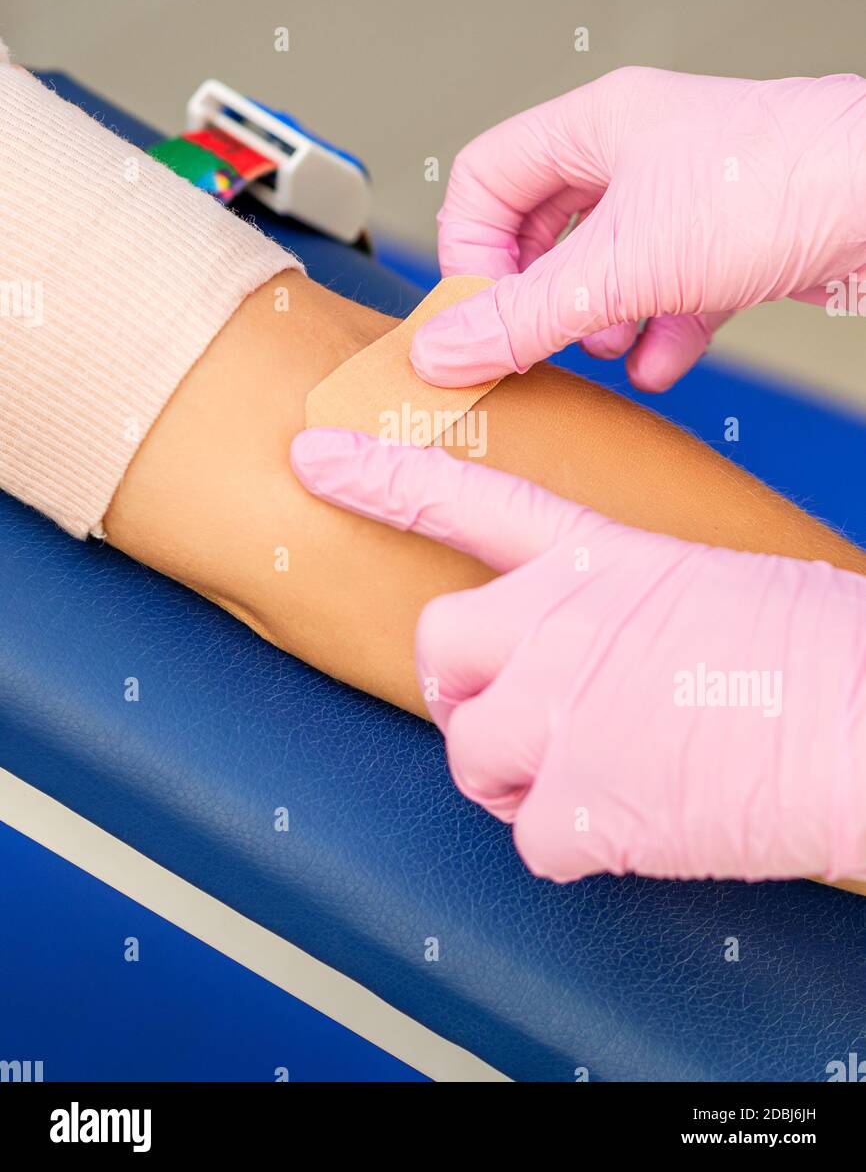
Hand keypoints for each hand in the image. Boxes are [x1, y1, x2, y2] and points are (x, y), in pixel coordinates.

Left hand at [292, 428, 865, 882]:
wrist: (860, 725)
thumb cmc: (814, 654)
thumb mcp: (706, 584)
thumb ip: (621, 606)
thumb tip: (606, 653)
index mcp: (596, 561)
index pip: (467, 501)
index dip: (384, 478)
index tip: (317, 457)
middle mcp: (553, 626)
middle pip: (438, 649)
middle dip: (465, 685)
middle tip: (520, 707)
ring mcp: (552, 714)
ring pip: (472, 755)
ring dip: (521, 774)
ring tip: (603, 769)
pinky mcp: (570, 807)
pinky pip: (528, 839)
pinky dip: (573, 843)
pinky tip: (634, 820)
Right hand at [412, 66, 865, 390]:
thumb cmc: (770, 185)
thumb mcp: (620, 265)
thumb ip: (524, 317)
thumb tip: (444, 351)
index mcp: (593, 126)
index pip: (486, 179)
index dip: (470, 250)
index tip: (478, 314)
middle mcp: (635, 154)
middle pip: (543, 227)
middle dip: (535, 293)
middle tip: (529, 338)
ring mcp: (684, 198)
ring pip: (606, 264)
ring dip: (595, 319)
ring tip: (602, 346)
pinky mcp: (729, 242)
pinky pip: (668, 291)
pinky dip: (656, 332)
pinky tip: (659, 364)